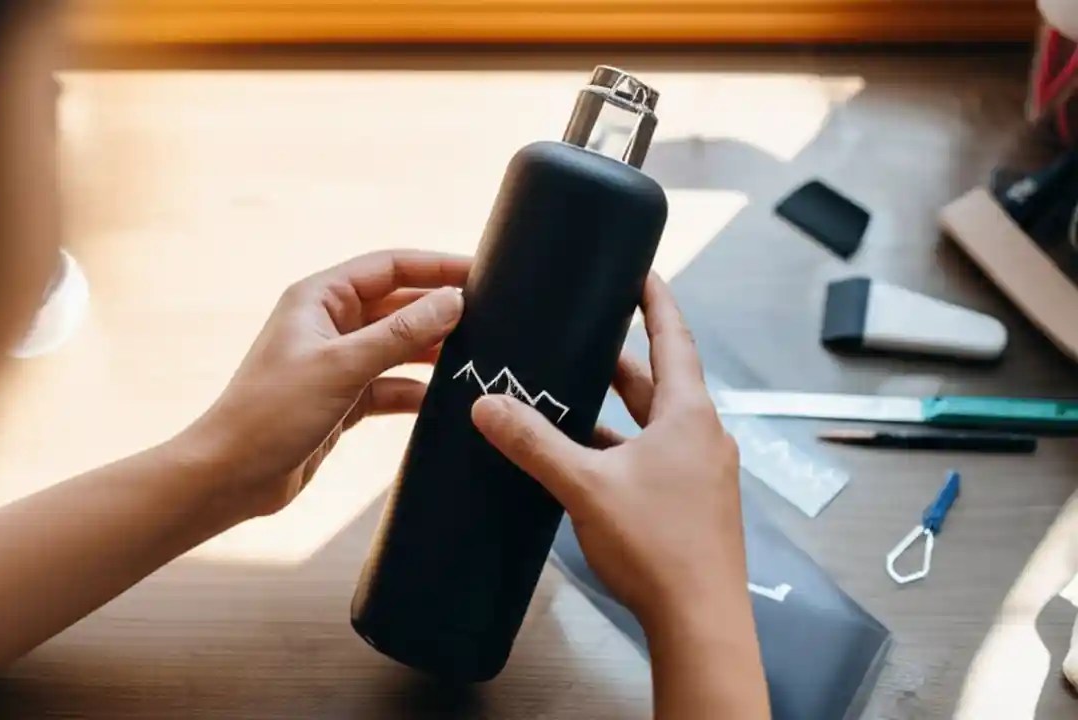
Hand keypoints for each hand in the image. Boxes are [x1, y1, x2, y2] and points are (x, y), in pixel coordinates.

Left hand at [181, 250, 470, 521]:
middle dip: (440, 310)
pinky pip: (390, 385)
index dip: (436, 267)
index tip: (481, 273)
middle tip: (492, 318)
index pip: (390, 266)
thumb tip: (453, 301)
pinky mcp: (342, 400)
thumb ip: (400, 334)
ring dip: (432, 351)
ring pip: (397, 347)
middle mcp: (328, 323)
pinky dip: (416, 390)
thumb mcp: (342, 367)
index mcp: (319, 298)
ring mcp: (336, 363)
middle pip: (398, 304)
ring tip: (479, 356)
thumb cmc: (270, 414)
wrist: (230, 478)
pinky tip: (447, 398)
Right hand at [470, 273, 744, 624]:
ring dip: (617, 408)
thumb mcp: (584, 486)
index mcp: (688, 415)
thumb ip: (534, 442)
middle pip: (659, 380)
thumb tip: (487, 405)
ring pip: (654, 423)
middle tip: (583, 333)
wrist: (700, 621)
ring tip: (572, 394)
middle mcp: (702, 436)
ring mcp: (701, 472)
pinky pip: (654, 457)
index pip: (674, 337)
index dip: (656, 300)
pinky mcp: (692, 503)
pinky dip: (621, 447)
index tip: (641, 271)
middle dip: (620, 358)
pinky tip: (586, 460)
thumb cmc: (658, 548)